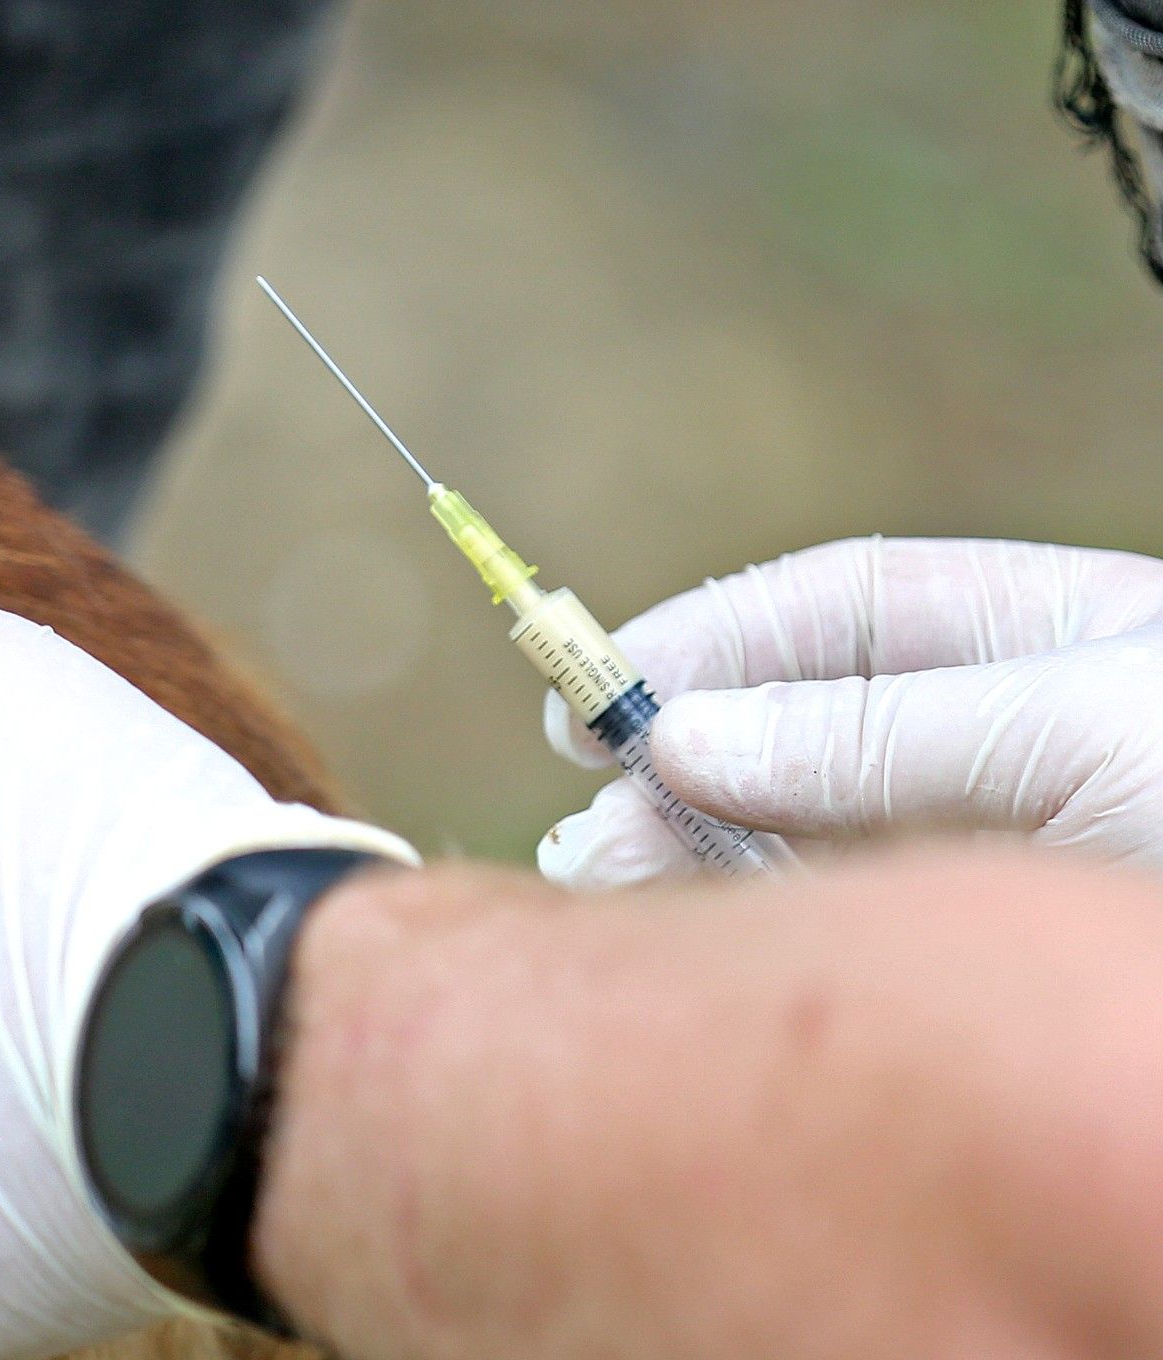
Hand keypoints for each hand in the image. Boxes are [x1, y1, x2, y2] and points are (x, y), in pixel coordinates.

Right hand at [535, 537, 1162, 888]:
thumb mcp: (1081, 733)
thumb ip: (877, 735)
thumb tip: (682, 735)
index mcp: (1048, 639)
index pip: (841, 609)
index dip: (707, 637)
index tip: (596, 688)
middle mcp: (1014, 741)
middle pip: (803, 731)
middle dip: (680, 766)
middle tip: (588, 823)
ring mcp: (1004, 858)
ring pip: (811, 841)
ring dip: (698, 854)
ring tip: (604, 881)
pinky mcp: (986, 972)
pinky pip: (847, 935)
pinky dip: (759, 930)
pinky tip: (694, 937)